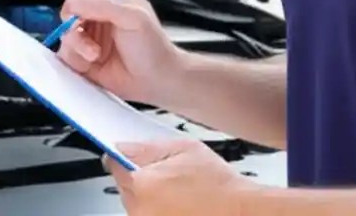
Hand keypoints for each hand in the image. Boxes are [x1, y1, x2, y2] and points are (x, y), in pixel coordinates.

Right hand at [56, 0, 185, 106]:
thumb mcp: (133, 17)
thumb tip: (72, 3)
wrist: (157, 80)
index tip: (81, 9)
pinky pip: (65, 55)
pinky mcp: (82, 56)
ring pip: (64, 33)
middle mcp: (97, 12)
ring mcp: (88, 35)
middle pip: (68, 9)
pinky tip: (92, 64)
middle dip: (75, 25)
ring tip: (95, 55)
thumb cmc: (153, 47)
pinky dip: (75, 60)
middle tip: (86, 35)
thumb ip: (102, 5)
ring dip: (77, 46)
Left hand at [106, 139, 256, 215]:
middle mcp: (139, 210)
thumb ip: (149, 147)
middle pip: (124, 187)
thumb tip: (124, 146)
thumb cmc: (220, 186)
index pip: (113, 163)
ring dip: (148, 199)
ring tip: (177, 194)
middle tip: (166, 175)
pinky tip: (180, 207)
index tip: (127, 155)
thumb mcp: (185, 148)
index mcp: (142, 183)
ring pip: (136, 206)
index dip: (122, 156)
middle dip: (139, 178)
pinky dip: (158, 211)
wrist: (242, 214)